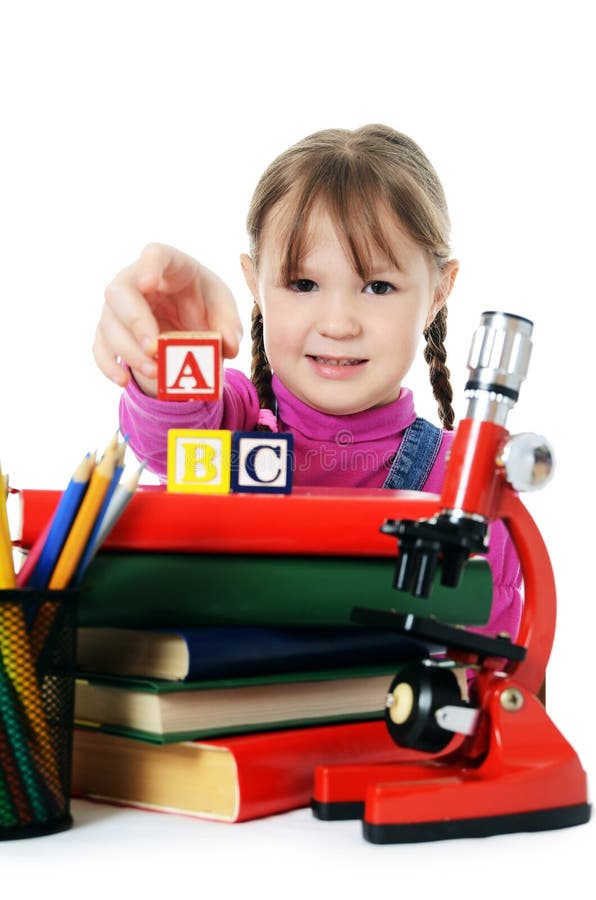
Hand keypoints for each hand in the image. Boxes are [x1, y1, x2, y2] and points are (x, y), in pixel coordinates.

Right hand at [93, 243, 243, 394]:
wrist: (186, 317)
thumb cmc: (203, 301)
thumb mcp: (223, 307)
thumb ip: (229, 324)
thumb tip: (229, 346)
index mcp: (169, 264)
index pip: (155, 254)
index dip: (149, 265)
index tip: (149, 282)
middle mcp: (135, 280)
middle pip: (120, 292)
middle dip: (135, 321)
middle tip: (153, 347)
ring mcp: (118, 306)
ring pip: (109, 324)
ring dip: (129, 351)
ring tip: (154, 372)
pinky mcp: (111, 332)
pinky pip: (100, 347)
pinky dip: (109, 366)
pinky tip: (123, 380)